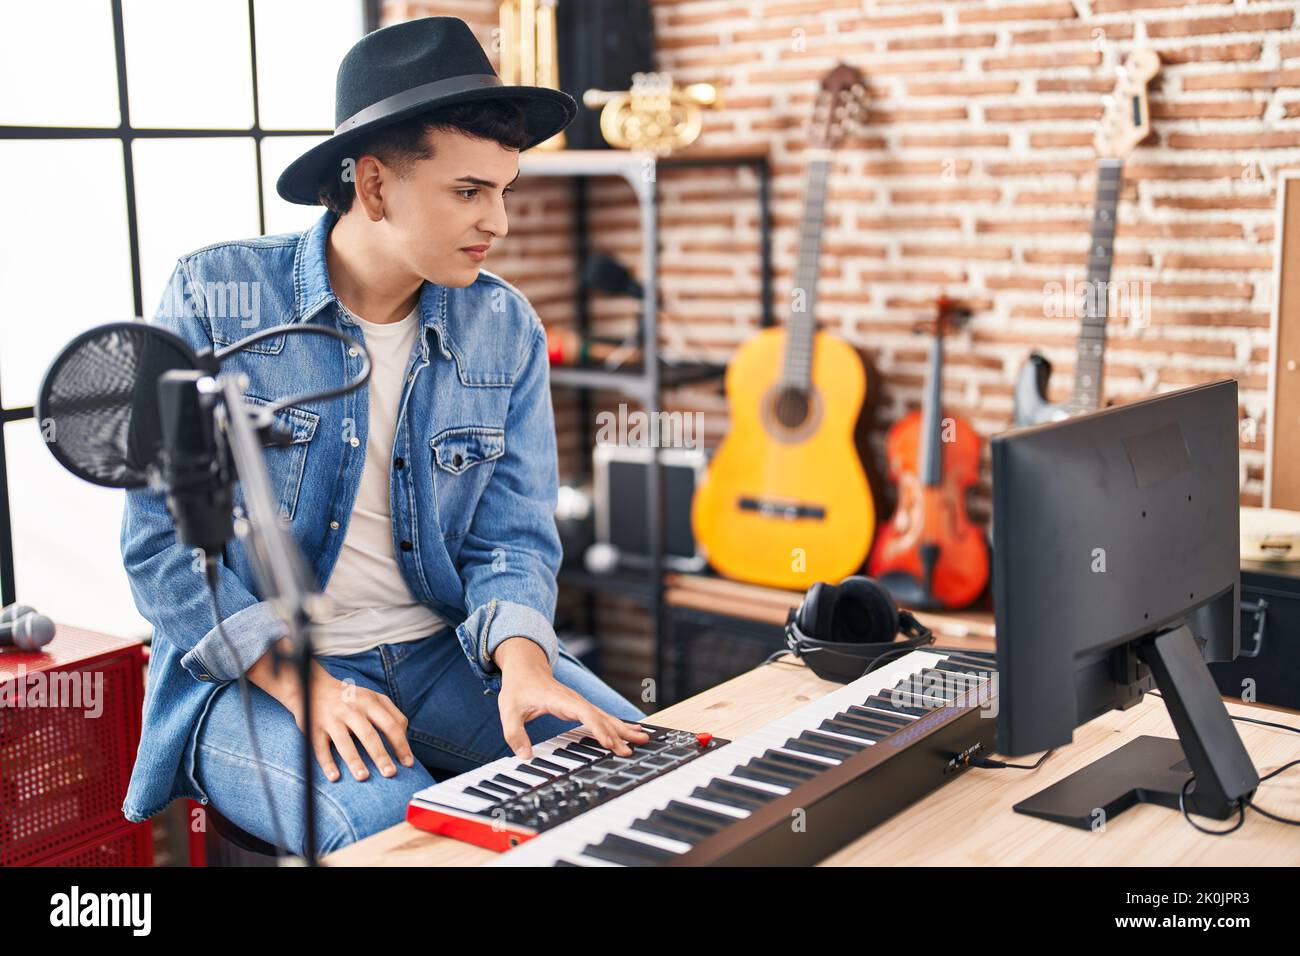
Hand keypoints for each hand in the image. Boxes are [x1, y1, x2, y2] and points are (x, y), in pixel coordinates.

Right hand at [251, 645, 415, 782]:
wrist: (314, 686)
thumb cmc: (352, 698)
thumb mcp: (374, 698)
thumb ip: (392, 714)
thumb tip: (405, 738)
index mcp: (370, 702)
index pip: (391, 725)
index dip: (401, 744)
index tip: (408, 763)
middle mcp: (351, 710)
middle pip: (369, 734)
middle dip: (380, 755)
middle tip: (390, 774)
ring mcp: (332, 719)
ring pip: (344, 742)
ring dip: (354, 761)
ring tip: (363, 777)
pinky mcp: (314, 728)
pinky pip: (320, 748)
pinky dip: (327, 764)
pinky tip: (335, 777)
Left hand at [493, 637, 649, 759]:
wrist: (525, 666)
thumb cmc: (518, 687)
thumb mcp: (508, 710)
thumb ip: (515, 734)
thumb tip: (525, 756)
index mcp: (559, 699)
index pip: (583, 714)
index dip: (597, 729)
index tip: (609, 743)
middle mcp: (574, 699)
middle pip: (600, 716)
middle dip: (618, 733)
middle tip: (632, 749)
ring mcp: (579, 702)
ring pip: (605, 716)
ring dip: (623, 728)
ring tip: (642, 739)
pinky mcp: (580, 706)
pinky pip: (602, 716)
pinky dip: (617, 724)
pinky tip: (631, 731)